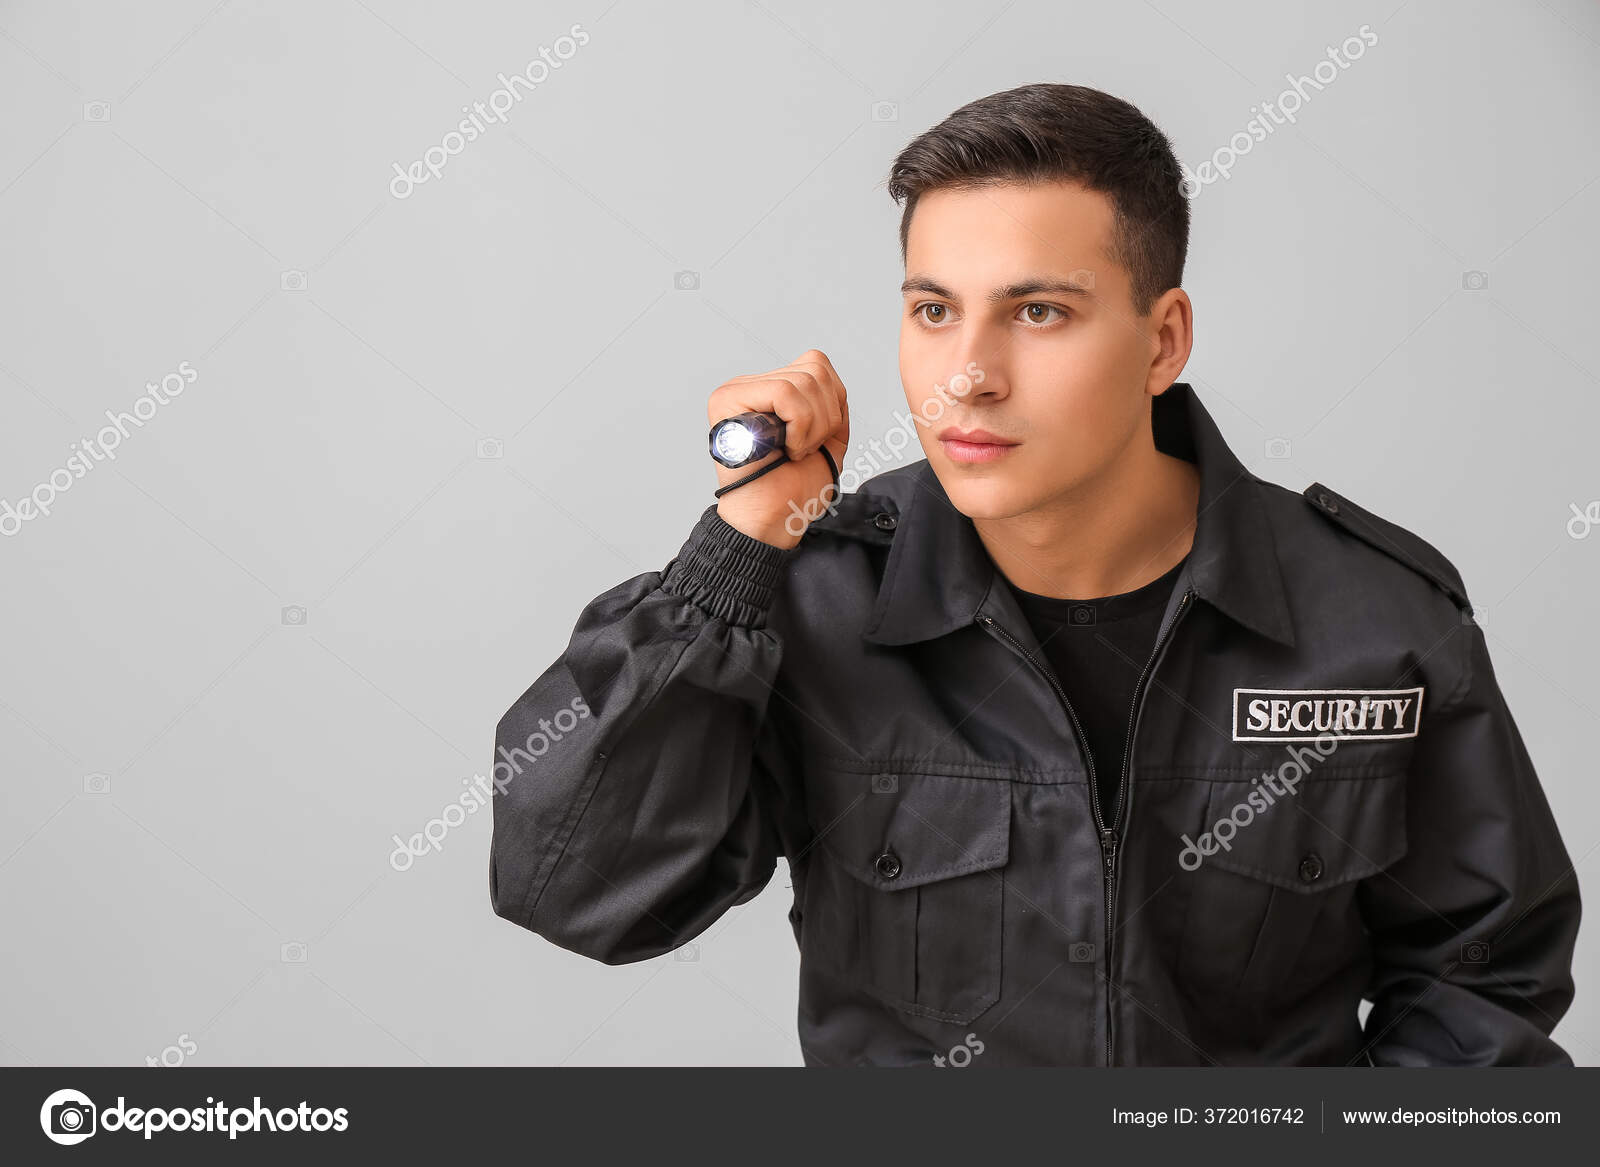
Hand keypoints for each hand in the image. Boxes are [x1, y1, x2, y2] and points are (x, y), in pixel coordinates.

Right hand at [707, 349, 849, 548]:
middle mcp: (750, 385)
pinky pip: (784, 394)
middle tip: (805, 448)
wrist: (774, 519)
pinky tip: (787, 448)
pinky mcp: (727, 401)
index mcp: (771, 389)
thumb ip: (829, 403)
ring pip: (802, 381)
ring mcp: (736, 391)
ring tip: (795, 450)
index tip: (818, 437)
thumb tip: (833, 381)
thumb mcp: (825, 437)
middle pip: (814, 368)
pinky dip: (799, 428)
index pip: (815, 363)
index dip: (832, 401)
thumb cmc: (794, 487)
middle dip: (826, 416)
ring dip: (812, 426)